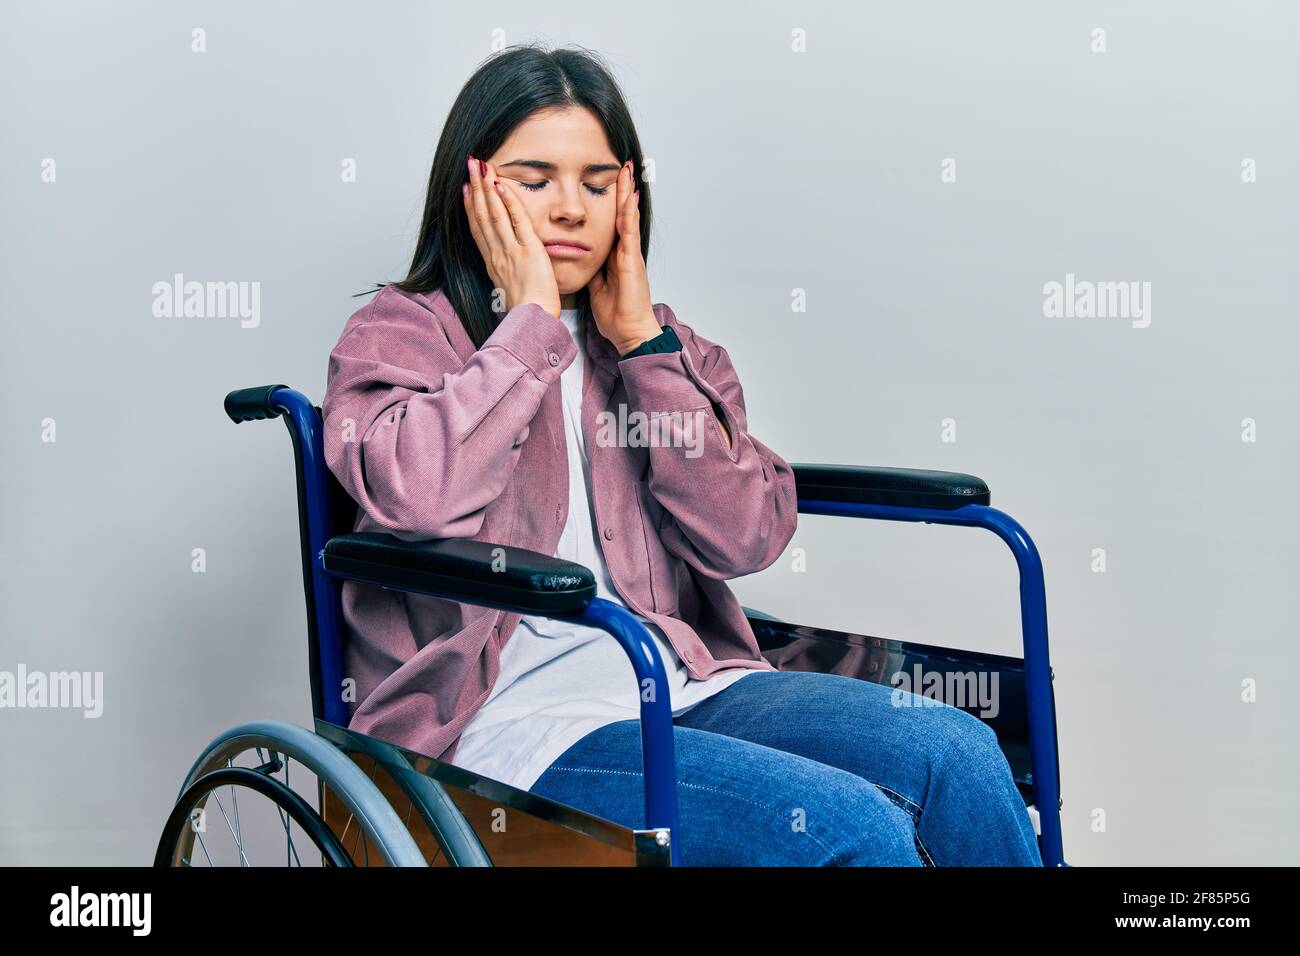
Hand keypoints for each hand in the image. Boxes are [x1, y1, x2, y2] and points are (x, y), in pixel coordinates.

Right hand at [462, 155, 561, 317]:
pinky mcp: (528, 251)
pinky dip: (509, 202)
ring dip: (486, 187)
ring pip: (493, 214)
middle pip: (481, 216)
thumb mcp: (511, 290)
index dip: (469, 206)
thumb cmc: (528, 310)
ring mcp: (511, 251)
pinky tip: (502, 186)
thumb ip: (508, 274)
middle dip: (474, 188)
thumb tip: (508, 269)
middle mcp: (497, 254)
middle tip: (469, 165)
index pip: (477, 229)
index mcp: (493, 263)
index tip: (464, 188)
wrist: (534, 320)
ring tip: (481, 166)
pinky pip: (517, 222)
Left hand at [587, 161, 660, 354]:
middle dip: (621, 188)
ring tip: (627, 170)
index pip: (611, 221)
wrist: (629, 332)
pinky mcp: (632, 260)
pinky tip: (629, 197)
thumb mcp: (597, 286)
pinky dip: (629, 213)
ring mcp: (630, 254)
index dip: (610, 201)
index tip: (608, 180)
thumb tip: (578, 258)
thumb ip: (592, 269)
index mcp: (614, 255)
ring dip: (627, 192)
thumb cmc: (616, 314)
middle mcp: (624, 250)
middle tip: (622, 164)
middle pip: (621, 212)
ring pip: (627, 216)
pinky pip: (629, 232)